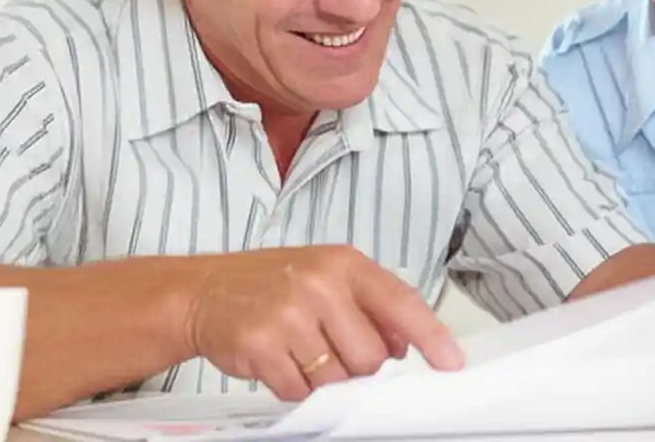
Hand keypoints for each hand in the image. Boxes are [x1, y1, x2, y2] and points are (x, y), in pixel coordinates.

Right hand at [183, 245, 462, 400]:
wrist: (204, 291)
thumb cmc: (272, 283)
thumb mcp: (325, 277)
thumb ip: (369, 305)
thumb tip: (406, 347)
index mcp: (344, 264)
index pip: (401, 302)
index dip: (431, 336)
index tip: (450, 362)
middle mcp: (319, 284)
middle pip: (370, 356)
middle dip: (358, 366)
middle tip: (331, 350)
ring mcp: (288, 315)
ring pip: (336, 379)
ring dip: (323, 379)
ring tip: (301, 352)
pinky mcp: (261, 345)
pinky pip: (299, 390)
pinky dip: (294, 386)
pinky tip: (280, 361)